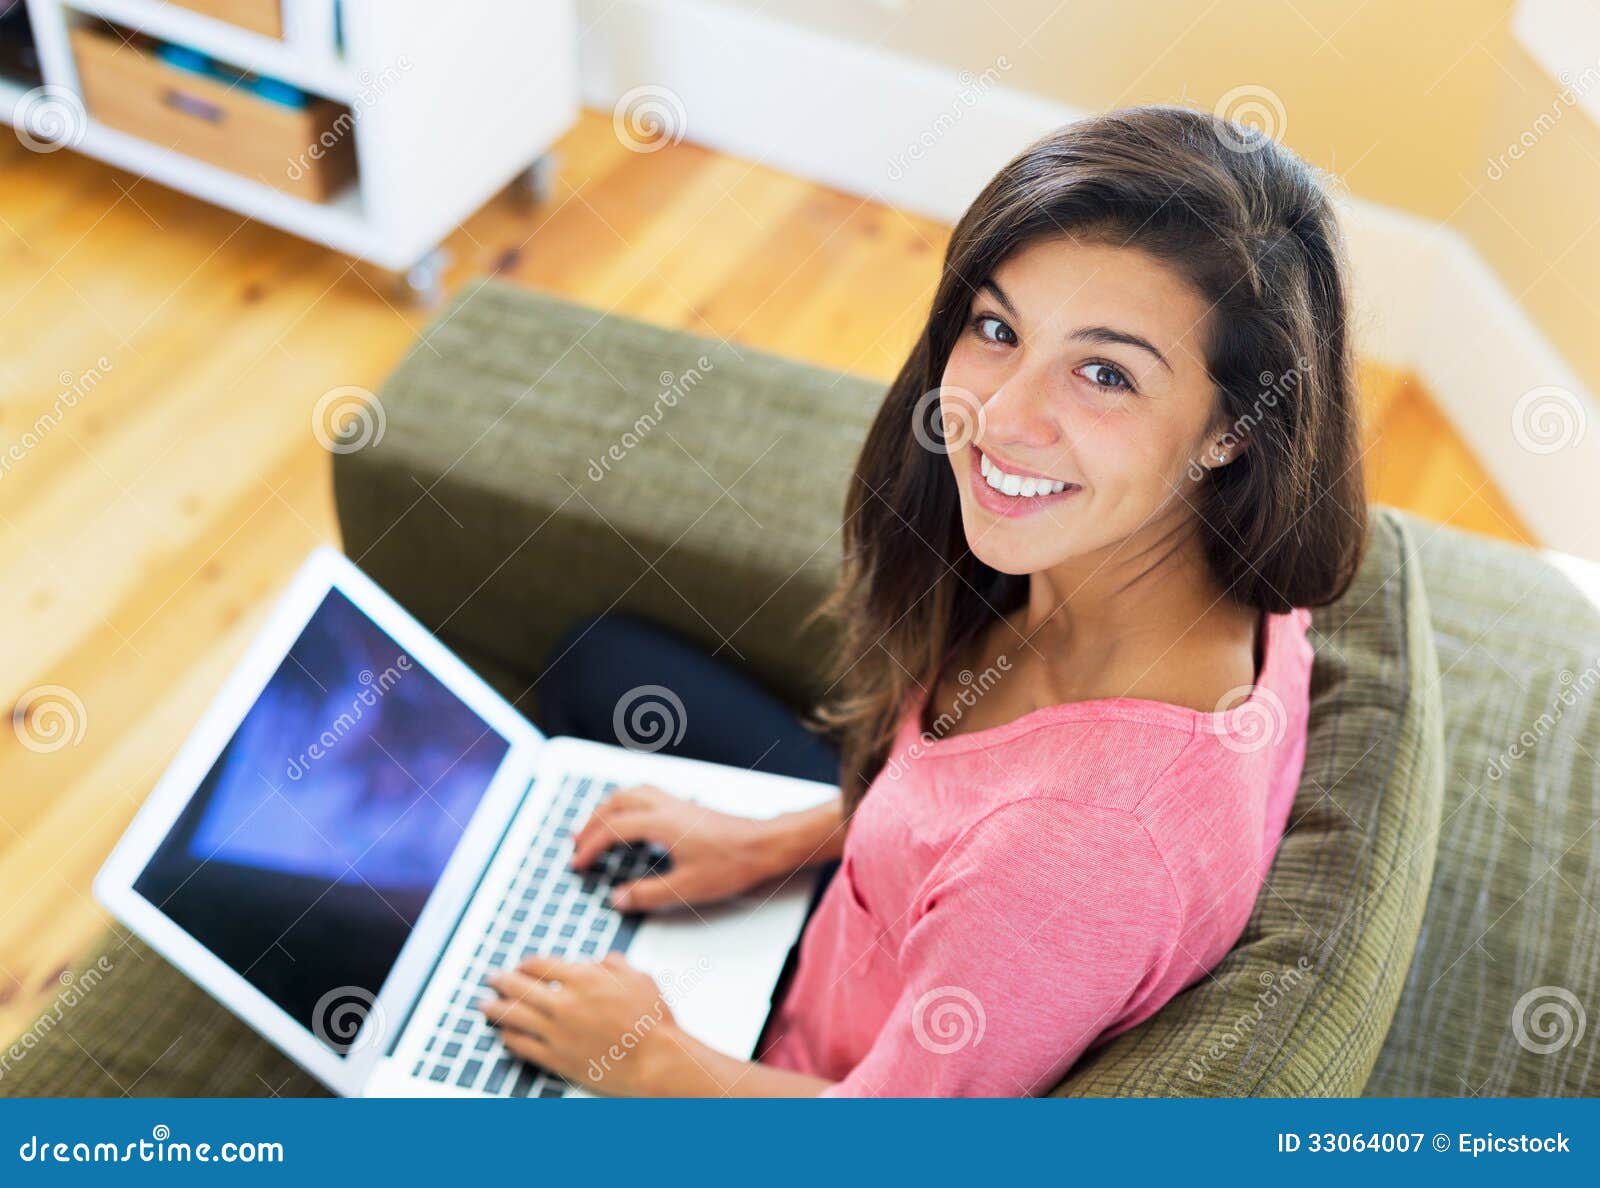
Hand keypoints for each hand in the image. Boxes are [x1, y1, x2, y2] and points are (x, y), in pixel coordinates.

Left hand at [477, 953, 684, 1095]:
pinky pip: (523, 1046)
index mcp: (583, 978)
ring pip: (515, 1016)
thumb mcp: (640, 979)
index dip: (525, 964)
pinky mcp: (557, 1058)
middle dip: (501, 980)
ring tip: (484, 1005)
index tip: (520, 966)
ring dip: (495, 1008)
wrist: (655, 1060)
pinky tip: (503, 1035)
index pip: (541, 965)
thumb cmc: (652, 1022)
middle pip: (520, 987)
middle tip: (491, 978)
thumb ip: (617, 966)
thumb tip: (606, 959)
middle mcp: (564, 1003)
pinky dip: (509, 1038)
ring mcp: (557, 1032)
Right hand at [569, 783, 782, 910]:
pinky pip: (648, 793)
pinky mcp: (687, 807)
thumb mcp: (687, 889)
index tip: (577, 864)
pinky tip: (632, 818)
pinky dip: (628, 802)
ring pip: (632, 793)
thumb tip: (616, 898)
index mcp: (661, 823)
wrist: (765, 845)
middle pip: (616, 803)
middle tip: (577, 842)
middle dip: (592, 822)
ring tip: (595, 824)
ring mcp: (677, 803)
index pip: (612, 829)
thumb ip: (647, 894)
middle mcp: (666, 806)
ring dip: (609, 807)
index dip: (590, 847)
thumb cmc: (732, 864)